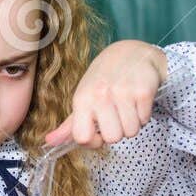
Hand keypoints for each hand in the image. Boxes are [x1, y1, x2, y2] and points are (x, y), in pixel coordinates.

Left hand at [45, 40, 167, 147]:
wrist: (130, 53)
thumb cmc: (103, 80)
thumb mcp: (84, 98)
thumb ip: (70, 124)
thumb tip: (50, 142)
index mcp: (82, 99)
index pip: (82, 137)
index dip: (93, 141)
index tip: (99, 132)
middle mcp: (100, 95)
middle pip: (112, 138)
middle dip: (117, 131)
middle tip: (116, 114)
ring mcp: (123, 92)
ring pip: (131, 131)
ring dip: (132, 123)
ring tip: (128, 107)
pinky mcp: (143, 91)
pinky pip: (145, 120)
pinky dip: (144, 114)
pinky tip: (138, 100)